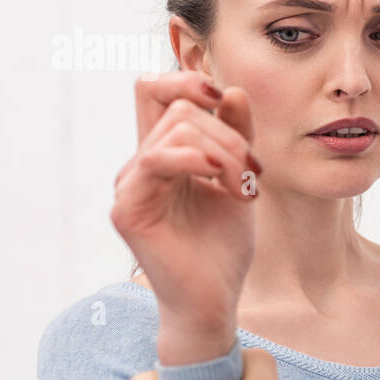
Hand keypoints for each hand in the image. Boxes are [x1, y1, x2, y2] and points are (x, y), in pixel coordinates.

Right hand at [110, 71, 260, 363]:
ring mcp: (129, 184)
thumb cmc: (223, 245)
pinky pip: (157, 159)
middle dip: (227, 132)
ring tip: (242, 188)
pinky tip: (223, 185)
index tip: (225, 101)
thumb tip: (231, 90)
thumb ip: (235, 136)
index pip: (156, 90)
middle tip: (252, 173)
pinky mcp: (127, 208)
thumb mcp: (239, 178)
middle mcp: (139, 164)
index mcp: (163, 153)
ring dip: (224, 152)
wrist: (216, 298)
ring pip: (175, 129)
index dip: (188, 81)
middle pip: (177, 106)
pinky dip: (198, 162)